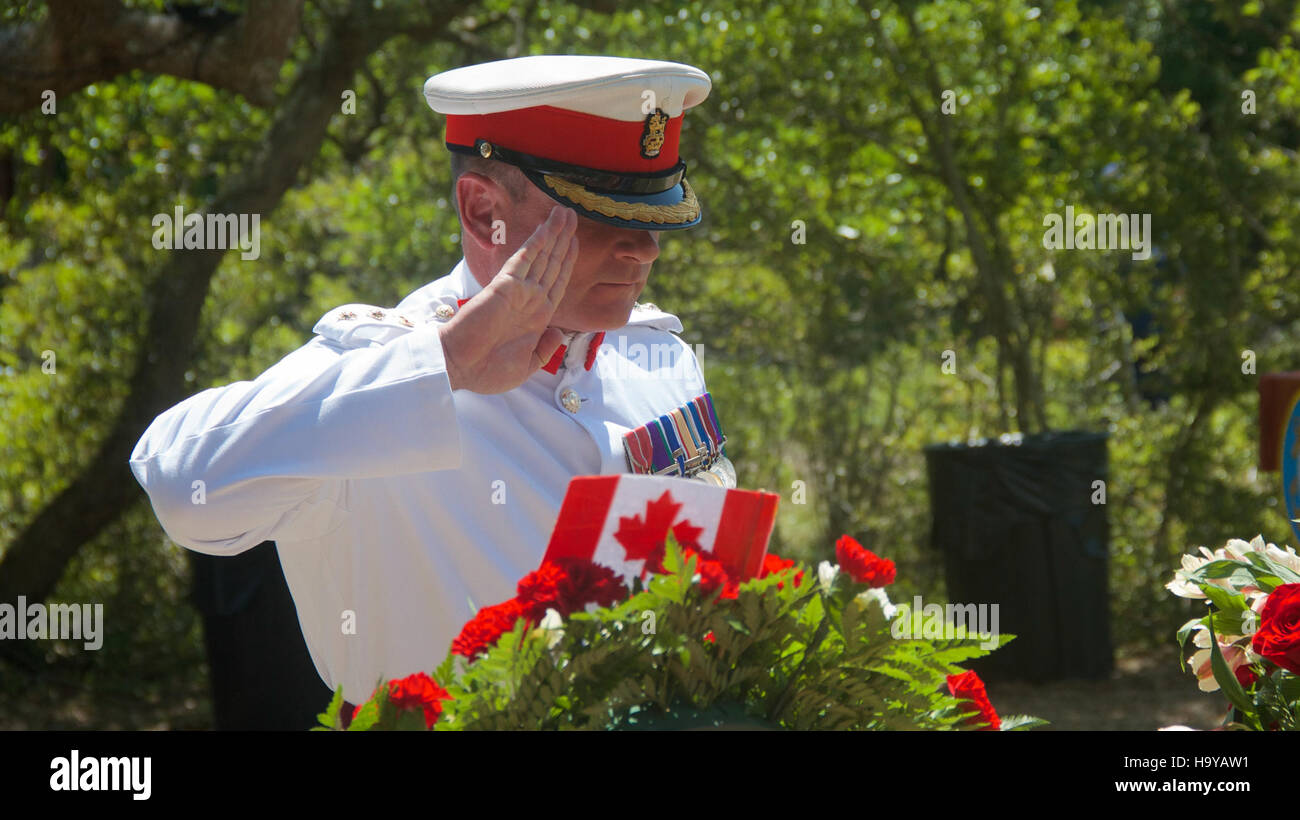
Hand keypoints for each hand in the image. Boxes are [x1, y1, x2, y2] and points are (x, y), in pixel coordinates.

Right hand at [437, 206, 578, 393]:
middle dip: (564, 239)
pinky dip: (536, 243)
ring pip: (542, 256)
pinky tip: (547, 227)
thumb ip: (544, 349)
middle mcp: (530, 300)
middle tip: (572, 215)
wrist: (461, 369)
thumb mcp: (526, 366)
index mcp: (537, 317)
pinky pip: (524, 259)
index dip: (567, 261)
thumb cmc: (487, 372)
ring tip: (565, 212)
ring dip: (554, 234)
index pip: (557, 282)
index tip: (575, 242)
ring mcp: (519, 291)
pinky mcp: (504, 285)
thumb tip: (559, 332)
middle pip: (552, 263)